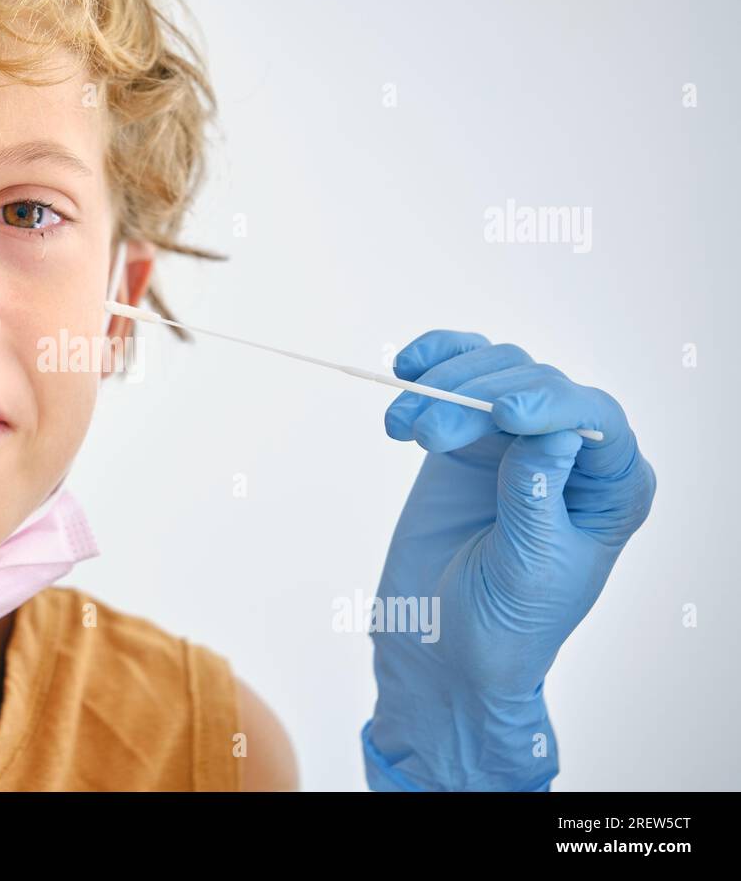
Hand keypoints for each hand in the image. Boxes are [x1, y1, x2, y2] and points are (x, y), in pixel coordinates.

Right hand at [361, 329, 656, 790]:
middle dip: (477, 399)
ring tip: (401, 426)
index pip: (595, 420)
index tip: (502, 416)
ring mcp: (515, 441)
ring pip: (493, 372)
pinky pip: (458, 376)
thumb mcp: (528, 569)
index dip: (552, 404)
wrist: (442, 649)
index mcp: (610, 489)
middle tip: (426, 437)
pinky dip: (432, 362)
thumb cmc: (501, 625)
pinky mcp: (466, 439)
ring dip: (442, 386)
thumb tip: (553, 431)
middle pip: (536, 386)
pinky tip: (406, 369)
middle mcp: (570, 455)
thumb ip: (536, 499)